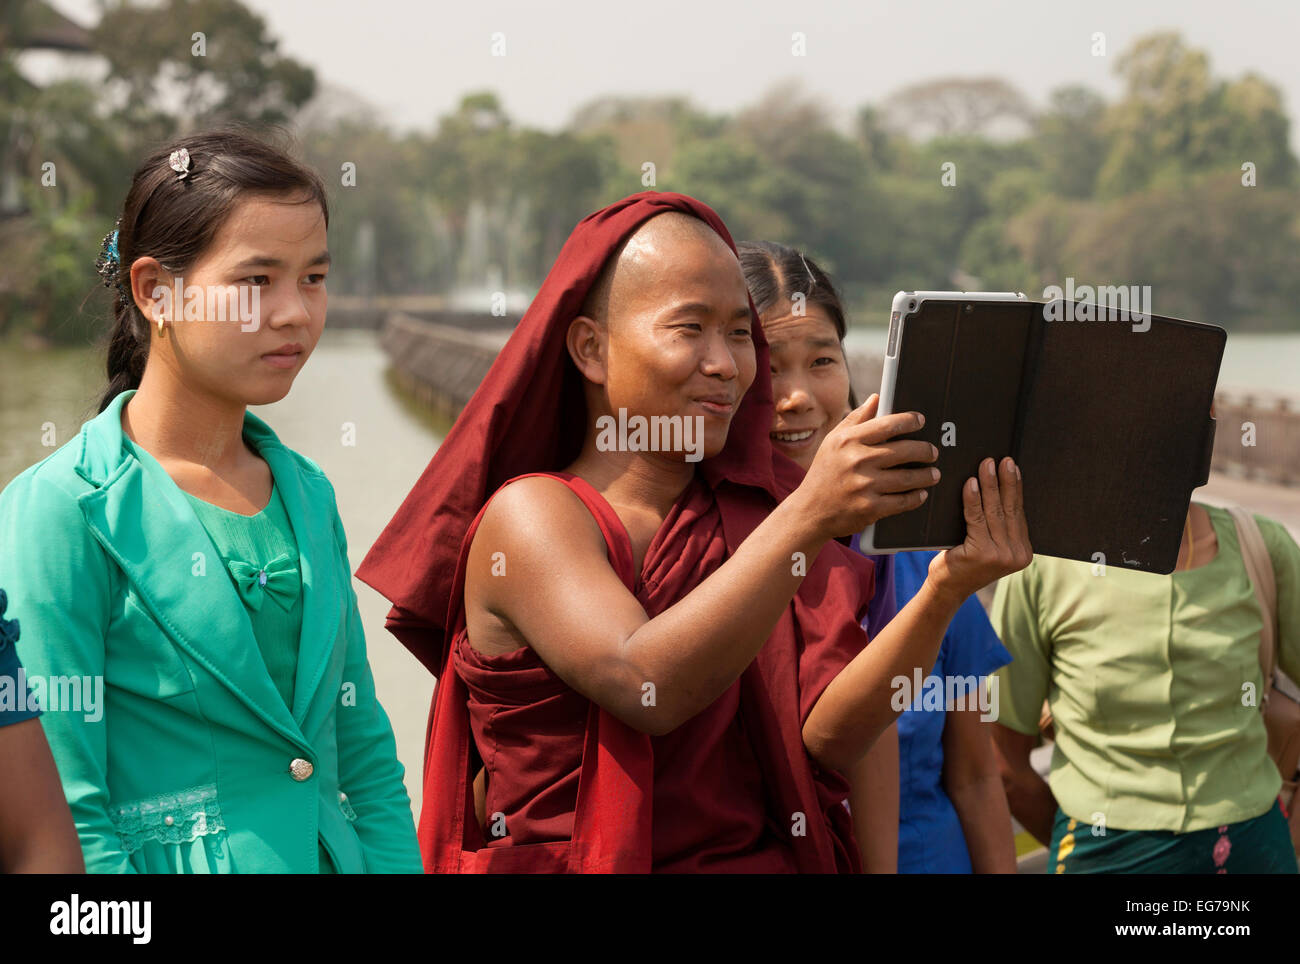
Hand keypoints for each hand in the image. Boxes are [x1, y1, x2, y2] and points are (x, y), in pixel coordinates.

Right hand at [796, 393, 939, 539]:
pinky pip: (902, 501)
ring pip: (907, 477)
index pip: (888, 424)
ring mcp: (864, 485)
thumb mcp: (833, 442)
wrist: (809, 511)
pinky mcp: (870, 508)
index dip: (909, 421)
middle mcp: (856, 461)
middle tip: (933, 452)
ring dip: (926, 475)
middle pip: (904, 450)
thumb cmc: (824, 472)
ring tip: (934, 473)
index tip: (921, 421)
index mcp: (848, 440)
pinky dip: (916, 497)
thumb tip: (876, 398)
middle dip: (925, 450)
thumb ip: (856, 419)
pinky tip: (921, 493)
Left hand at [927, 456, 1031, 599]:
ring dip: (990, 485)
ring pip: (994, 512)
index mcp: (1023, 551)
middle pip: (1009, 509)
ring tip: (986, 465)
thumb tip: (996, 485)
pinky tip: (971, 484)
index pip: (1019, 512)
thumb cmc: (964, 561)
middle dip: (1005, 481)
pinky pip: (976, 519)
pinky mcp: (982, 553)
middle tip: (1002, 459)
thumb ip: (997, 526)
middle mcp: (1016, 554)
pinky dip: (973, 499)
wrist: (947, 589)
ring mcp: (1001, 555)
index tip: (1012, 466)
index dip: (1016, 487)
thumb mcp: (988, 544)